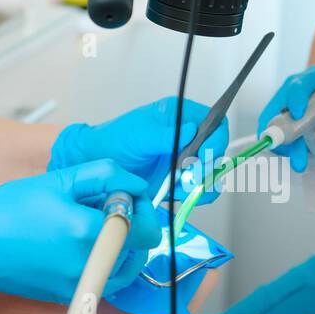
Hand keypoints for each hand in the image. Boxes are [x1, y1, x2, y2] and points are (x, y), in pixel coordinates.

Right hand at [0, 160, 160, 311]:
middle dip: (135, 224)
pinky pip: (107, 280)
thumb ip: (105, 176)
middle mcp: (92, 265)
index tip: (124, 194)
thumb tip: (136, 185)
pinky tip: (84, 243)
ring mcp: (84, 286)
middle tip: (108, 206)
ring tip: (96, 225)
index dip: (142, 206)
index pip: (147, 228)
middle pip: (142, 250)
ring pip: (128, 268)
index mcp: (90, 233)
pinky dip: (107, 262)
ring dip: (124, 246)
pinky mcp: (74, 297)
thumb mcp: (59, 180)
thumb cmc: (12, 209)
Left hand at [49, 97, 229, 201]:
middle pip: (217, 152)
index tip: (204, 154)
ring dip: (200, 184)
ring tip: (178, 186)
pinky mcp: (179, 181)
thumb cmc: (114, 140)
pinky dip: (192, 196)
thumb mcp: (139, 134)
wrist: (97, 164)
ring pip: (211, 175)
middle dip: (207, 167)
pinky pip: (198, 191)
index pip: (215, 123)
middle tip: (189, 175)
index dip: (216, 140)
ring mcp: (184, 160)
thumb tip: (191, 130)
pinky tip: (174, 194)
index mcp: (180, 116)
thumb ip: (165, 135)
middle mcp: (187, 138)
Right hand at [259, 65, 314, 173]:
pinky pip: (275, 136)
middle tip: (292, 148)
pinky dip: (282, 149)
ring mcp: (287, 108)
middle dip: (283, 127)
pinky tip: (294, 159)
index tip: (298, 114)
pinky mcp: (284, 125)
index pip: (302, 83)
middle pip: (280, 103)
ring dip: (282, 143)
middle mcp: (297, 91)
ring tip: (299, 162)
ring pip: (274, 122)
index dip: (296, 96)